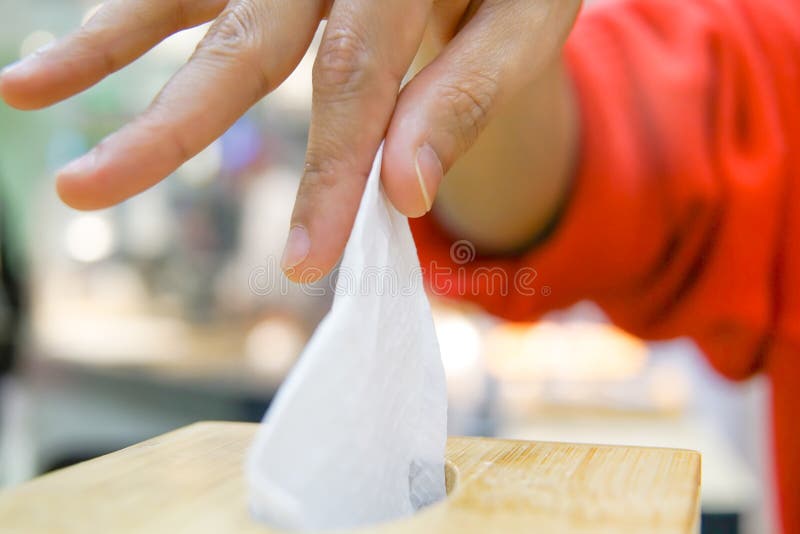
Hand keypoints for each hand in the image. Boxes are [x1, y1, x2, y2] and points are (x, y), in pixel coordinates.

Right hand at [0, 0, 580, 280]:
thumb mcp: (525, 21)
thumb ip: (469, 96)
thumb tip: (406, 193)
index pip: (354, 84)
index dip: (331, 176)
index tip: (305, 260)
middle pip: (243, 45)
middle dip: (167, 127)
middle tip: (83, 187)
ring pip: (190, 0)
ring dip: (103, 46)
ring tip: (24, 89)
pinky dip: (130, 15)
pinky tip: (74, 48)